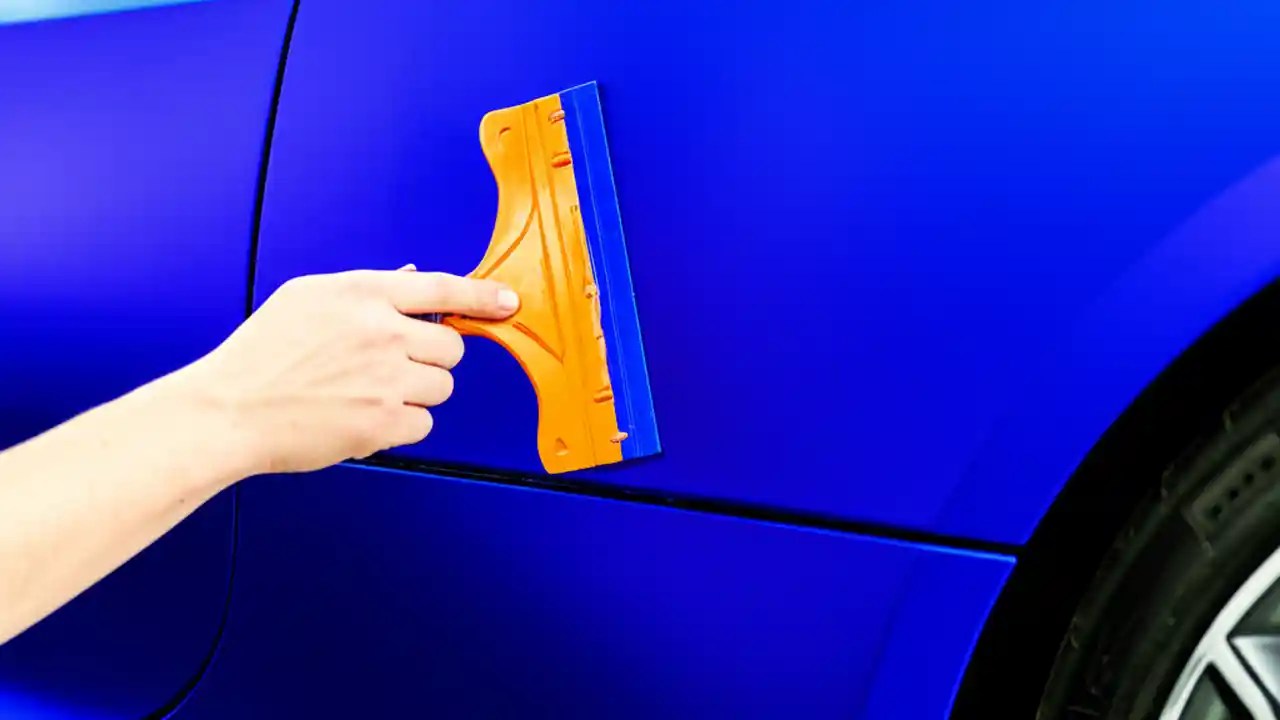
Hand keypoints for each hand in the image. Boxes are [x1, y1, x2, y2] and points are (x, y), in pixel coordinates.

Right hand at [177, 266, 518, 474]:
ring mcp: (384, 378)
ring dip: (417, 393)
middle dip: (430, 359)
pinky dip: (401, 425)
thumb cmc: (261, 356)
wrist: (229, 411)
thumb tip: (411, 277)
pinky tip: (363, 417)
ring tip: (369, 393)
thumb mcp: (306, 298)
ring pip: (442, 387)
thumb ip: (364, 288)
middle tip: (391, 367)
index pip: (442, 286)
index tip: (507, 301)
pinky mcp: (382, 421)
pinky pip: (423, 423)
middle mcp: (380, 332)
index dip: (483, 295)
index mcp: (361, 293)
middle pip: (450, 346)